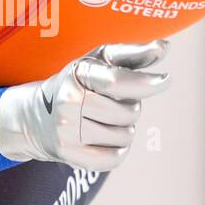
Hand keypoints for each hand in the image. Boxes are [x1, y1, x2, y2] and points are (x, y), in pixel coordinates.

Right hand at [0, 38, 170, 170]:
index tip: (166, 80)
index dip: (145, 83)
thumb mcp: (100, 62)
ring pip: (125, 137)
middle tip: (112, 104)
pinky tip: (104, 139)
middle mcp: (68, 102)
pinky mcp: (68, 154)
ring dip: (125, 130)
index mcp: (77, 74)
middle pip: (128, 112)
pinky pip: (115, 158)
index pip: (115, 81)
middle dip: (130, 108)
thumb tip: (165, 46)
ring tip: (105, 121)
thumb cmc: (80, 84)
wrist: (38, 116)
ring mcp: (66, 130)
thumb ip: (133, 54)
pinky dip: (118, 150)